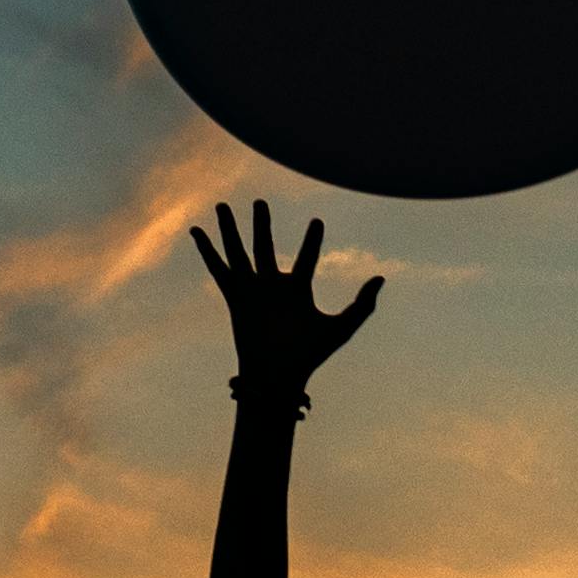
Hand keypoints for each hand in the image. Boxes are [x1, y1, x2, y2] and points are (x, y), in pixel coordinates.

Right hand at [189, 199, 380, 404]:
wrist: (278, 374)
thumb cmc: (309, 355)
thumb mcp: (341, 327)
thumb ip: (362, 304)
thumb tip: (381, 277)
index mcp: (297, 290)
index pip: (306, 257)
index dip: (311, 240)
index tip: (317, 222)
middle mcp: (271, 286)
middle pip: (264, 246)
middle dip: (262, 224)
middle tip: (260, 202)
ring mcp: (251, 289)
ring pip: (238, 251)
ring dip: (230, 229)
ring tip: (222, 205)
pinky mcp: (235, 296)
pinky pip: (219, 268)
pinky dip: (207, 250)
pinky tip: (197, 231)